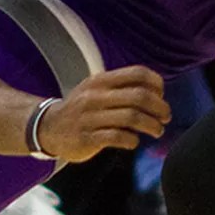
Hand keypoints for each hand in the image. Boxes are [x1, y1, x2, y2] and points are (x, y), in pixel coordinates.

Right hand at [31, 66, 171, 160]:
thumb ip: (122, 87)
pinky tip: (134, 141)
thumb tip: (157, 92)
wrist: (48, 127)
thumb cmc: (82, 109)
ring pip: (132, 117)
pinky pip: (117, 137)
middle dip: (160, 107)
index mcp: (102, 80)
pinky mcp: (86, 138)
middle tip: (166, 117)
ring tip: (157, 130)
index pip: (138, 73)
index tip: (161, 97)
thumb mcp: (97, 89)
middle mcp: (96, 96)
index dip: (157, 85)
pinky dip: (132, 140)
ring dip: (151, 125)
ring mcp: (90, 117)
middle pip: (140, 96)